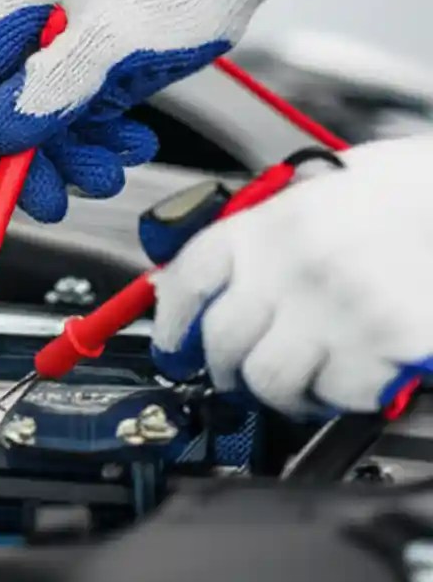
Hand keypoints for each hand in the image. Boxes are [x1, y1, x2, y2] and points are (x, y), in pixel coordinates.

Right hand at [0, 0, 310, 221]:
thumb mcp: (118, 35)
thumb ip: (55, 85)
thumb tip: (2, 133)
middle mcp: (27, 25)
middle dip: (24, 164)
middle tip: (49, 205)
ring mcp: (56, 49)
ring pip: (39, 126)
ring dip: (70, 161)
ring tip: (111, 173)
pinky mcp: (87, 70)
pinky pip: (75, 123)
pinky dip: (99, 145)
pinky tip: (133, 146)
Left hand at [150, 137, 432, 415]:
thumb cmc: (421, 193)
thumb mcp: (335, 185)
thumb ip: (271, 226)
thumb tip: (217, 272)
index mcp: (277, 219)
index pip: (189, 279)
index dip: (173, 322)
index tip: (174, 345)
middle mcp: (297, 265)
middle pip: (221, 341)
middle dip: (226, 367)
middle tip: (240, 374)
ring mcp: (339, 310)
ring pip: (268, 380)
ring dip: (279, 391)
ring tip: (303, 378)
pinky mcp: (384, 348)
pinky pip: (335, 396)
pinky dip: (341, 395)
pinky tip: (356, 374)